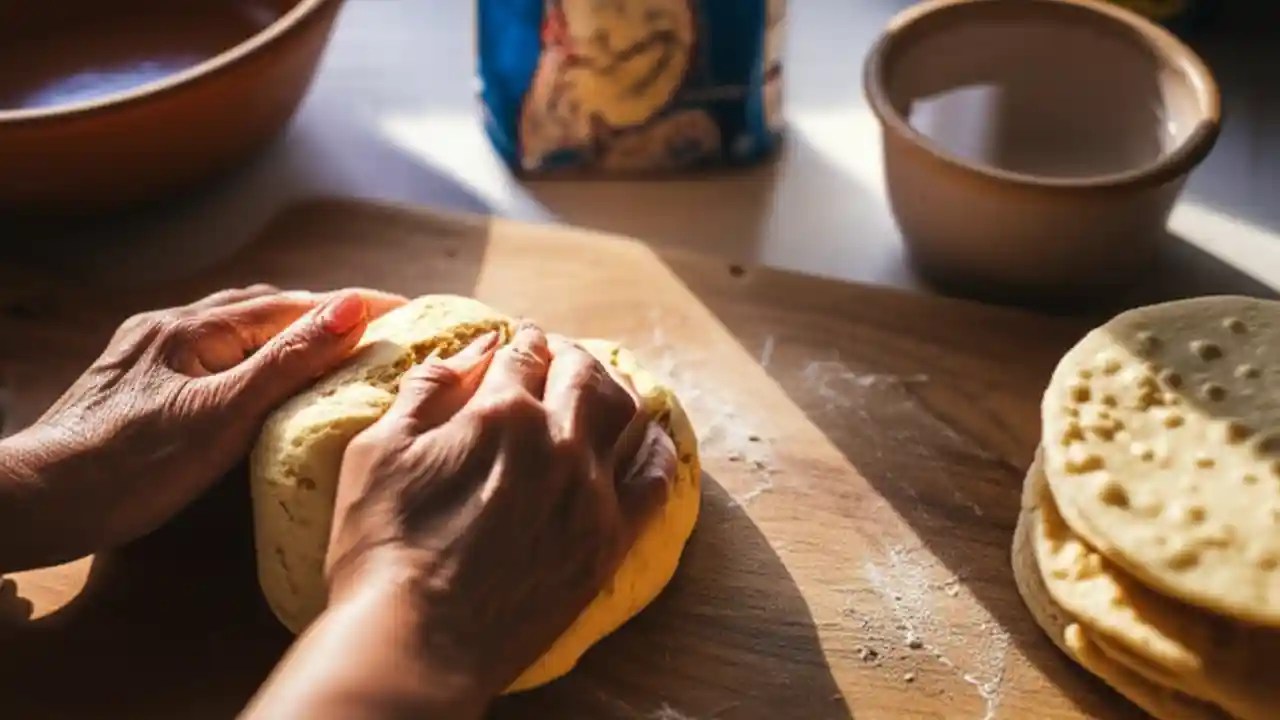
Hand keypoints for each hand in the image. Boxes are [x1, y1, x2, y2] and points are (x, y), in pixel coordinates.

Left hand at [0, 285, 404, 570]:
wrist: (38, 501)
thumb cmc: (131, 467)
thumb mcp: (222, 416)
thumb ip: (288, 361)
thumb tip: (349, 307)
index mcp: (198, 328)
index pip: (296, 305)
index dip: (354, 306)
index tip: (410, 309)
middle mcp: (174, 326)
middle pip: (266, 307)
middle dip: (326, 312)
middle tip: (380, 330)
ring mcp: (151, 351)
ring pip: (236, 327)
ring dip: (289, 329)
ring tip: (332, 347)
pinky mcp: (137, 379)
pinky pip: (213, 349)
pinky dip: (254, 351)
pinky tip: (260, 375)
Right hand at [328, 323, 675, 695]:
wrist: (417, 644)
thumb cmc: (382, 547)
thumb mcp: (377, 451)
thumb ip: (428, 388)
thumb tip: (476, 346)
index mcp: (500, 411)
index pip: (524, 353)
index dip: (523, 341)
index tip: (523, 340)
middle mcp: (557, 440)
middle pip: (583, 373)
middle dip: (570, 354)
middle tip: (559, 355)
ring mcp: (591, 490)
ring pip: (627, 413)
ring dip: (615, 388)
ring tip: (602, 388)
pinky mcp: (611, 539)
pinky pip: (655, 479)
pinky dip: (656, 451)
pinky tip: (650, 442)